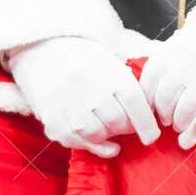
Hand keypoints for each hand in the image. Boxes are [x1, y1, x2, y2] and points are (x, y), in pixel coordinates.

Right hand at [9, 35, 158, 157]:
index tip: (152, 136)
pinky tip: (101, 143)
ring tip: (109, 128)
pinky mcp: (51, 117)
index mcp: (108, 71)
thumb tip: (150, 112)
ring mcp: (68, 103)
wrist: (43, 48)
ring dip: (108, 136)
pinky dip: (91, 146)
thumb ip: (128, 85)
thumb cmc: (84, 58)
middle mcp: (89, 87)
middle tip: (127, 126)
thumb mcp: (110, 62)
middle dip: (126, 128)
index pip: (135, 103)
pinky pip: (75, 141)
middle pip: (118, 122)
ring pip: (97, 134)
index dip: (147, 124)